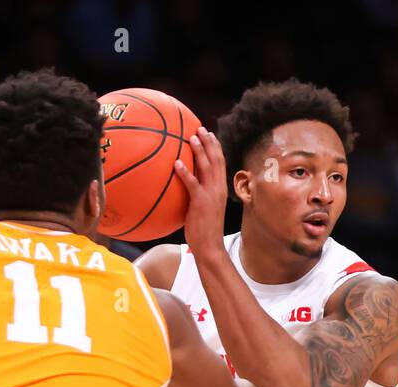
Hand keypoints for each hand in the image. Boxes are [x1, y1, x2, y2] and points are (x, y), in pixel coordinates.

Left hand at [174, 127, 227, 255]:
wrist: (210, 247)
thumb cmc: (205, 231)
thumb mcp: (204, 209)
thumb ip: (199, 195)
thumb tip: (187, 189)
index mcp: (221, 189)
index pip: (220, 164)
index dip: (216, 147)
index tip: (210, 134)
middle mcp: (218, 189)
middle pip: (216, 160)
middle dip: (209, 142)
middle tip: (200, 128)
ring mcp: (211, 195)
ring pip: (207, 167)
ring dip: (199, 151)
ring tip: (191, 137)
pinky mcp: (201, 202)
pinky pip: (192, 184)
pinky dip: (185, 172)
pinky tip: (177, 163)